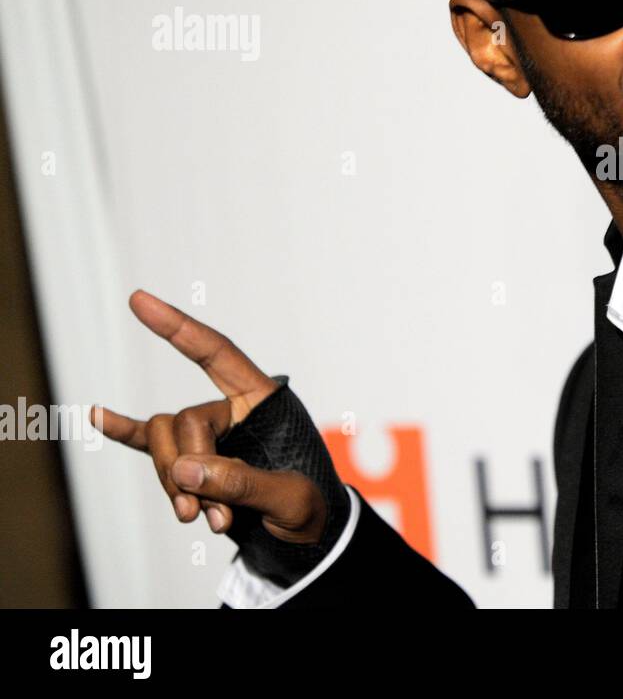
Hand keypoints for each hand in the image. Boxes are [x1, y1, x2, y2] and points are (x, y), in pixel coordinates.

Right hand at [93, 290, 328, 547]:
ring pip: (164, 443)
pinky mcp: (192, 462)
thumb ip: (242, 483)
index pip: (217, 354)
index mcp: (263, 400)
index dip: (179, 328)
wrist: (305, 536)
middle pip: (183, 421)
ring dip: (175, 488)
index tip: (139, 300)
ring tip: (202, 522)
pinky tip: (98, 416)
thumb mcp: (289, 498)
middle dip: (190, 471)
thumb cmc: (310, 507)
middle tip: (212, 516)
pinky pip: (150, 443)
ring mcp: (209, 436)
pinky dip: (125, 432)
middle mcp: (232, 411)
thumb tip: (185, 469)